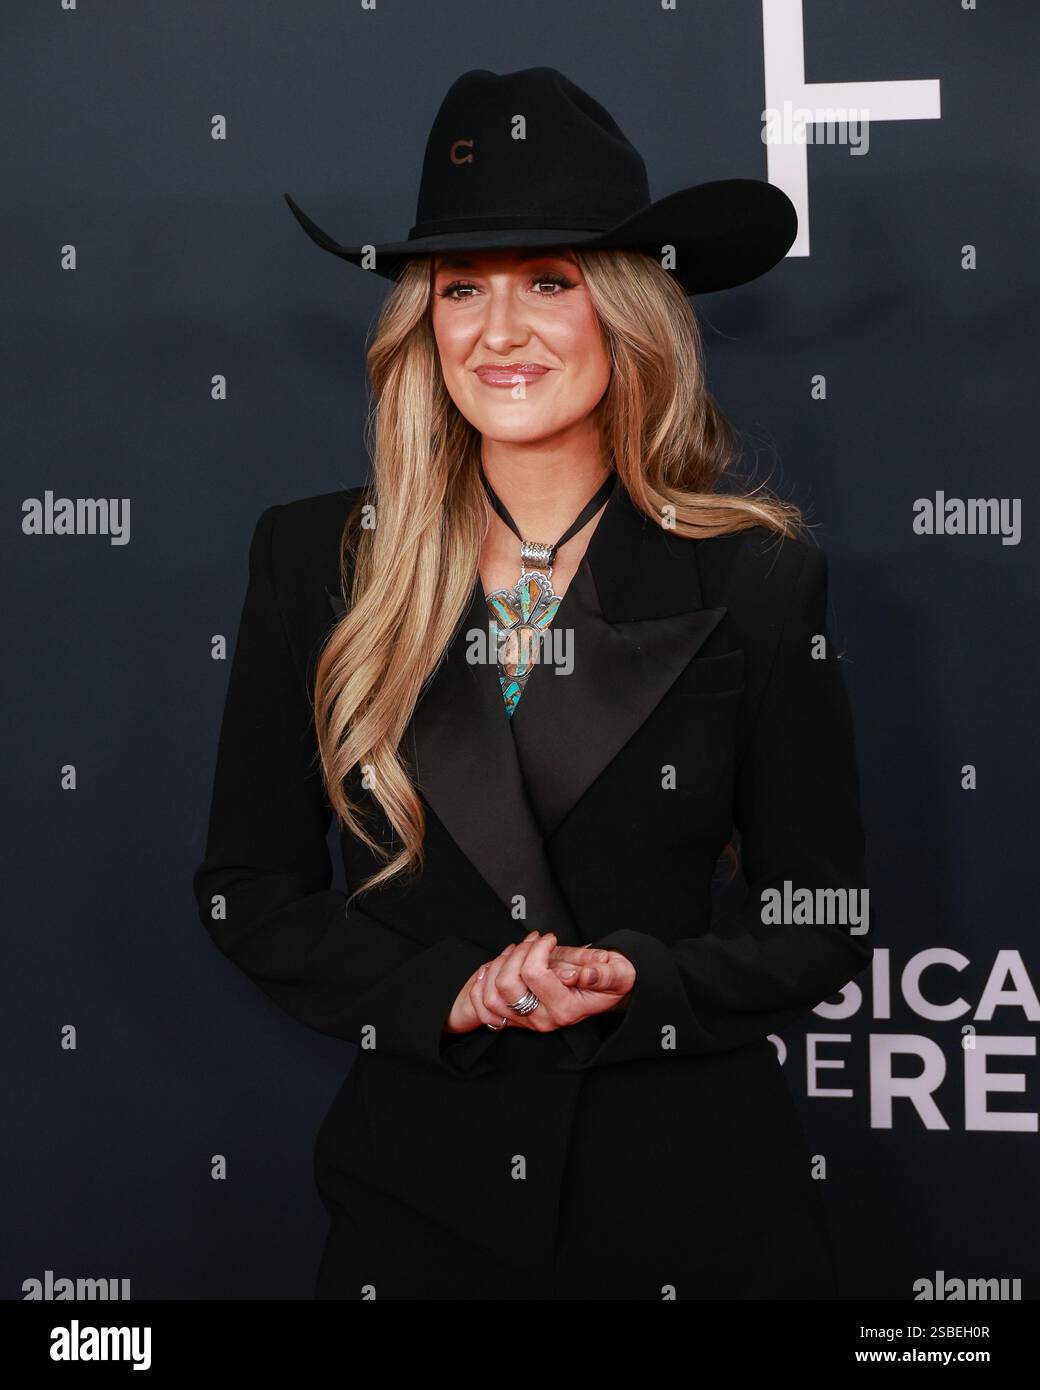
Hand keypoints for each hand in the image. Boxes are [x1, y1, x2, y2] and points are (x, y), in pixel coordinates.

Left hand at [444, 932, 634, 1034]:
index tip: (550, 937)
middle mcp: (543, 1019)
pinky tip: (493, 966)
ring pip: (490, 996)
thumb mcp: (617, 973)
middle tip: (533, 940)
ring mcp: (527, 1021)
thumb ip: (603, 974)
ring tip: (515, 950)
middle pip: (507, 984)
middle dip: (516, 953)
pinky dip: (481, 986)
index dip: (538, 948)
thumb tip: (586, 974)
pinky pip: (484, 1008)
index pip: (534, 974)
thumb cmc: (610, 978)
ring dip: (497, 966)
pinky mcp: (516, 1018)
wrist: (607, 991)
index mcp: (566, 1009)